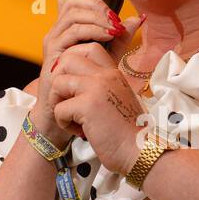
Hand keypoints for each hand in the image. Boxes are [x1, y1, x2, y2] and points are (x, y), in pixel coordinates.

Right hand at [34, 0, 144, 148]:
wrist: (62, 116)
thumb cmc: (83, 87)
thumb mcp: (105, 57)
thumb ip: (119, 38)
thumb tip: (138, 18)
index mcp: (66, 29)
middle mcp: (57, 33)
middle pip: (71, 2)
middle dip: (97, 4)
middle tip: (116, 17)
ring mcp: (53, 44)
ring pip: (72, 15)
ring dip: (97, 16)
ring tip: (115, 26)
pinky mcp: (53, 57)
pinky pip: (71, 34)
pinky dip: (92, 30)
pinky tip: (108, 36)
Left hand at [49, 42, 149, 175]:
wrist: (140, 151)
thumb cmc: (128, 132)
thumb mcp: (118, 99)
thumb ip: (102, 88)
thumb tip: (75, 85)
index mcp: (113, 73)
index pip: (89, 48)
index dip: (74, 64)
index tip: (74, 86)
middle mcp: (105, 75)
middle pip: (67, 59)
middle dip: (60, 81)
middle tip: (67, 101)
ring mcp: (96, 88)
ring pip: (58, 82)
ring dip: (59, 104)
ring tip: (73, 119)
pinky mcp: (87, 106)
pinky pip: (59, 108)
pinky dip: (64, 123)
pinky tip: (80, 132)